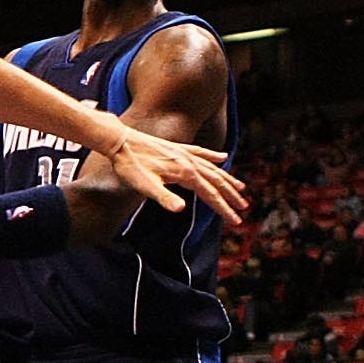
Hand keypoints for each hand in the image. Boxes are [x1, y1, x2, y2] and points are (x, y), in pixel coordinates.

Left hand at [94, 126, 248, 223]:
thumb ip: (164, 197)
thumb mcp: (145, 186)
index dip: (224, 208)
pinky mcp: (178, 148)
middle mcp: (189, 162)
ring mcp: (184, 153)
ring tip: (241, 188)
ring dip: (227, 179)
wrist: (120, 141)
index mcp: (185, 173)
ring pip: (212, 168)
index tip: (236, 221)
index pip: (210, 194)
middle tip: (244, 209)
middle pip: (215, 181)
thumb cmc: (130, 166)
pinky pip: (202, 153)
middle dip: (230, 196)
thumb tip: (181, 209)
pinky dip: (214, 156)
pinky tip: (223, 157)